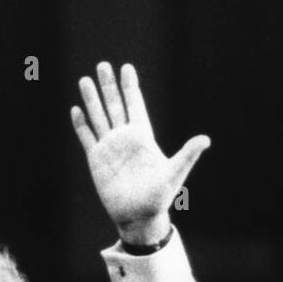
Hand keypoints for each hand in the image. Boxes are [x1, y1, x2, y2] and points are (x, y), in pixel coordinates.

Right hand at [71, 62, 209, 245]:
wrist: (138, 216)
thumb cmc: (159, 197)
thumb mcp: (174, 173)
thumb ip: (187, 155)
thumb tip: (206, 139)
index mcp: (143, 137)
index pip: (135, 104)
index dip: (130, 86)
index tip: (126, 68)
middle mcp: (125, 138)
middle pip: (115, 105)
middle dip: (109, 86)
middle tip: (103, 65)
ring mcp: (110, 148)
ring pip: (99, 117)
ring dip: (92, 99)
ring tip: (85, 80)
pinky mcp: (96, 160)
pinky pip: (87, 137)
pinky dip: (81, 124)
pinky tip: (76, 110)